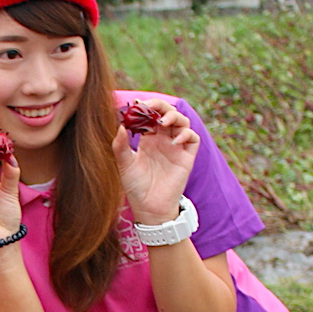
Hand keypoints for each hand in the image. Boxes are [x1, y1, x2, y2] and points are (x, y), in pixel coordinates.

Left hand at [113, 102, 198, 224]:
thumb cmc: (136, 186)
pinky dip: (186, 134)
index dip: (145, 107)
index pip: (150, 115)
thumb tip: (120, 125)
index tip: (136, 104)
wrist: (149, 207)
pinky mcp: (186, 157)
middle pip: (167, 113)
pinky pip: (192, 138)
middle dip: (160, 106)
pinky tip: (174, 140)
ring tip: (162, 122)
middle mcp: (163, 139)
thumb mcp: (125, 164)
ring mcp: (176, 147)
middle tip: (150, 107)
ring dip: (174, 116)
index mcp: (148, 138)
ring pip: (182, 121)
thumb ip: (121, 146)